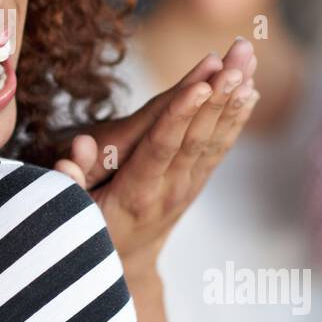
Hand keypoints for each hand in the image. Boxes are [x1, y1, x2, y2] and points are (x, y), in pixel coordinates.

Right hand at [54, 38, 259, 265]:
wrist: (126, 266)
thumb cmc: (91, 234)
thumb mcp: (72, 214)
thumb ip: (71, 181)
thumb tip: (75, 148)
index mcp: (137, 193)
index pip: (162, 148)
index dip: (181, 116)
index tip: (201, 85)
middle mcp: (170, 189)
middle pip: (198, 135)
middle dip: (219, 92)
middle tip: (238, 55)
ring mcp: (188, 186)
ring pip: (214, 136)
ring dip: (234, 95)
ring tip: (247, 56)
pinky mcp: (196, 181)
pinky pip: (220, 146)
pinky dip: (236, 116)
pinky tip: (250, 89)